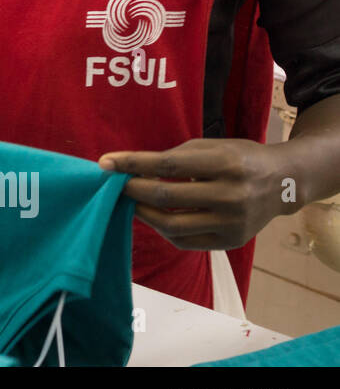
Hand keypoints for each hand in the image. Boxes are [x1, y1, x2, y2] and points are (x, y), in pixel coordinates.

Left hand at [100, 139, 288, 250]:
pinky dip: (163, 229)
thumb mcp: (210, 147)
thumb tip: (130, 170)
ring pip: (172, 225)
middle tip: (114, 185)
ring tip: (131, 202)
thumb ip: (174, 158)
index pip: (167, 164)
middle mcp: (231, 195)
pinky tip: (153, 216)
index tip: (105, 163)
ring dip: (143, 213)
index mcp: (225, 164)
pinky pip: (185, 242)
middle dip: (132, 190)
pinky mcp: (231, 241)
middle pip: (166, 196)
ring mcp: (233, 222)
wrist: (283, 183)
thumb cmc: (238, 159)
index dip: (132, 164)